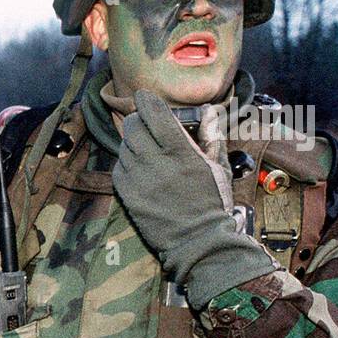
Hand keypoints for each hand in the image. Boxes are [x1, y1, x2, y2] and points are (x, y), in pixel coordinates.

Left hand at [112, 91, 274, 308]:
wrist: (196, 241)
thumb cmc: (212, 202)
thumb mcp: (218, 167)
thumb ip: (211, 137)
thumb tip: (210, 110)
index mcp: (179, 151)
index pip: (154, 113)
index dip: (146, 101)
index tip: (145, 97)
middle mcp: (154, 161)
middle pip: (132, 126)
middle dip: (137, 118)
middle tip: (144, 120)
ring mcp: (137, 179)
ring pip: (124, 146)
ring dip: (132, 140)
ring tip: (144, 145)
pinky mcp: (127, 195)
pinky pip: (118, 167)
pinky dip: (126, 161)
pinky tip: (138, 165)